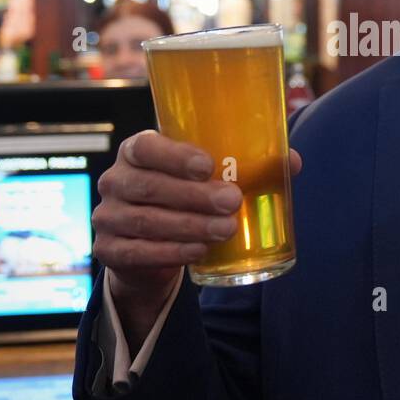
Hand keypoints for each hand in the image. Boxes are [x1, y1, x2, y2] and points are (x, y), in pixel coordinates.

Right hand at [94, 130, 302, 333]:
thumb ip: (246, 165)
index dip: (174, 156)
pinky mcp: (109, 250)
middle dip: (194, 196)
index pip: (145, 146)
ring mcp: (107, 216)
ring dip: (189, 226)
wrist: (151, 247)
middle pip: (149, 187)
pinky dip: (171, 253)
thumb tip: (292, 161)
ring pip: (146, 221)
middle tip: (232, 202)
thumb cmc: (184, 198)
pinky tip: (199, 251)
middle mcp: (116, 180)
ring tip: (225, 229)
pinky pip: (138, 252)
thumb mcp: (206, 178)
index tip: (208, 165)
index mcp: (136, 151)